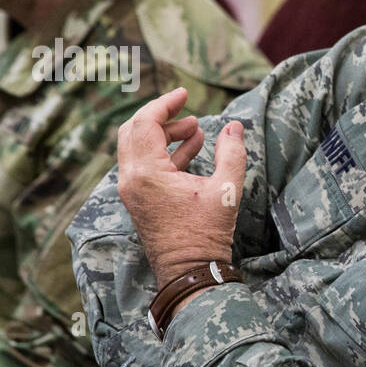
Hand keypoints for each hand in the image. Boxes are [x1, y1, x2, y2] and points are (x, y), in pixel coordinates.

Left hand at [116, 87, 245, 286]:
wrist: (190, 272)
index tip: (185, 94)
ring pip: (137, 148)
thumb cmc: (208, 234)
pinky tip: (191, 148)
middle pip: (133, 131)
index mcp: (146, 172)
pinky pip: (144, 165)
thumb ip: (232, 153)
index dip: (165, 104)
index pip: (145, 122)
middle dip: (160, 116)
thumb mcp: (227, 190)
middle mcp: (131, 179)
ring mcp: (132, 191)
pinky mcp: (139, 200)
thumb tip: (235, 127)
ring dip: (163, 134)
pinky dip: (163, 153)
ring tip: (195, 129)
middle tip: (186, 108)